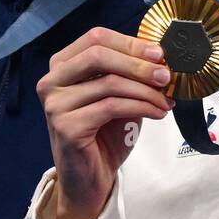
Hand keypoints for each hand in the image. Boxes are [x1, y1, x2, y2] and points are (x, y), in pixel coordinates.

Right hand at [36, 27, 173, 218]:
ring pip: (109, 83)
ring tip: (167, 101)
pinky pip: (111, 106)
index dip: (130, 43)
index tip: (160, 53)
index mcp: (62, 65)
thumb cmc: (104, 135)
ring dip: (146, 90)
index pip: (96, 38)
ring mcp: (55, 104)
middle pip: (98, 54)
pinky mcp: (65, 125)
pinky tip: (158, 113)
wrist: (89, 180)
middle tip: (166, 75)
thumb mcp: (119, 96)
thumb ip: (130, 74)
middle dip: (138, 63)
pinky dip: (141, 107)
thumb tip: (161, 58)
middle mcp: (51, 81)